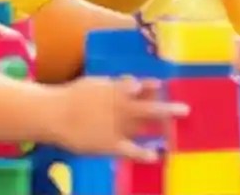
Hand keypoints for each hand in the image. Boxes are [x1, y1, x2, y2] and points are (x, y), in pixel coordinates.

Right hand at [51, 77, 188, 160]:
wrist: (53, 113)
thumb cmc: (72, 97)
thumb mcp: (94, 83)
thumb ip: (115, 84)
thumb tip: (133, 84)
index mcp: (116, 89)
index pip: (140, 87)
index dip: (153, 87)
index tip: (164, 88)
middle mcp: (122, 106)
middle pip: (150, 107)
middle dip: (168, 109)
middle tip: (186, 109)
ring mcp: (118, 125)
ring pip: (144, 126)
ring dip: (161, 128)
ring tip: (175, 132)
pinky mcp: (111, 143)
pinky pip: (131, 149)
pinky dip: (143, 153)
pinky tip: (155, 155)